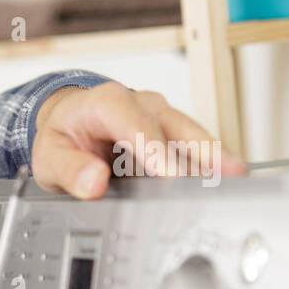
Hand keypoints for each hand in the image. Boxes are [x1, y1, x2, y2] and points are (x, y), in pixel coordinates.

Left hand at [30, 82, 247, 199]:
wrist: (69, 122)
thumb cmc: (63, 136)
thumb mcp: (50, 157)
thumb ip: (69, 170)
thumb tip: (93, 182)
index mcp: (107, 103)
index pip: (136, 123)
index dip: (155, 149)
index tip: (169, 176)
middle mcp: (142, 104)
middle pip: (177, 127)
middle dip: (203, 152)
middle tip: (227, 179)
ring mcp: (162, 117)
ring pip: (194, 137)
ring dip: (217, 160)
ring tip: (239, 184)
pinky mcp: (174, 134)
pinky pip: (195, 149)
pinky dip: (211, 166)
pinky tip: (228, 184)